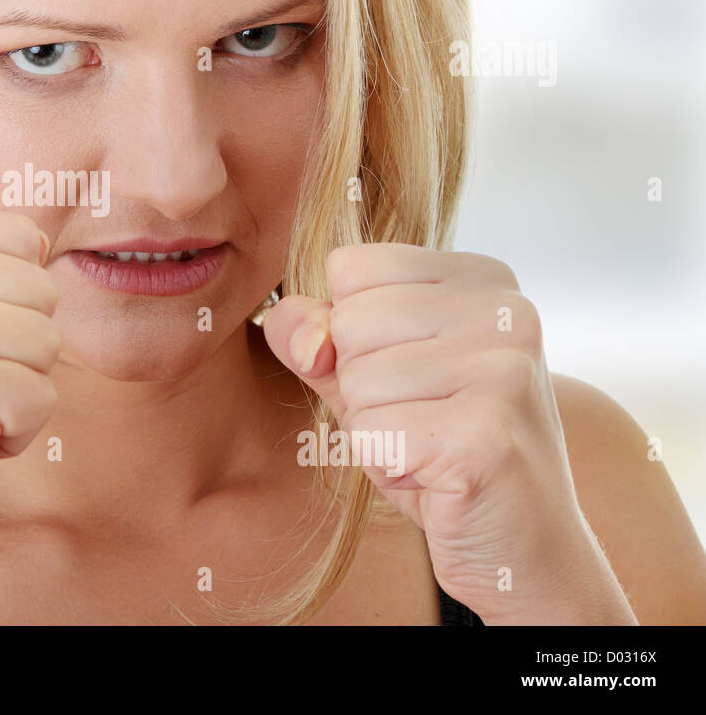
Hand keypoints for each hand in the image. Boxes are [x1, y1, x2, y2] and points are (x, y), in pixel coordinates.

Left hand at [262, 242, 632, 622]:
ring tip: (432, 450)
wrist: (525, 551)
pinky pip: (372, 434)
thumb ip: (315, 335)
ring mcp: (504, 368)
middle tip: (422, 424)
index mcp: (482, 279)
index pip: (350, 267)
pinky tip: (439, 479)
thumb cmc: (440, 453)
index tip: (411, 378)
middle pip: (347, 322)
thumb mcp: (366, 378)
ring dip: (376, 433)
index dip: (351, 335)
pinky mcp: (486, 433)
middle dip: (361, 389)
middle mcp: (505, 310)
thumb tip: (293, 323)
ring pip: (356, 381)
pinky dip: (388, 467)